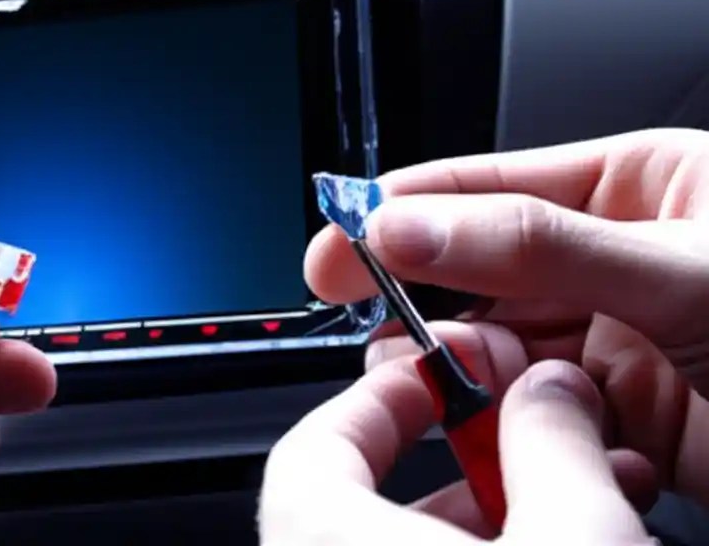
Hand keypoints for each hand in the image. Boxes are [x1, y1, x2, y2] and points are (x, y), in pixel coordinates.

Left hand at [260, 354, 658, 543]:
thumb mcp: (575, 538)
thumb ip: (553, 444)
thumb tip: (548, 392)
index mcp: (324, 540)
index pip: (316, 441)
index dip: (384, 394)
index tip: (438, 371)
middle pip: (373, 499)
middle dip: (467, 457)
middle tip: (524, 434)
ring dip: (497, 518)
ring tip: (584, 497)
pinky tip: (578, 544)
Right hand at [306, 128, 708, 503]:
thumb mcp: (676, 270)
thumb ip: (535, 247)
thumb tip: (408, 227)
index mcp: (634, 187)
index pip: (488, 185)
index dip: (403, 211)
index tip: (336, 243)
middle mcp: (617, 258)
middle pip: (479, 277)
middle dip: (429, 312)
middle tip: (384, 337)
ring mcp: (620, 337)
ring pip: (499, 352)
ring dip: (464, 376)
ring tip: (448, 391)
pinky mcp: (625, 414)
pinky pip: (534, 418)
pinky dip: (508, 432)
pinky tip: (504, 433)